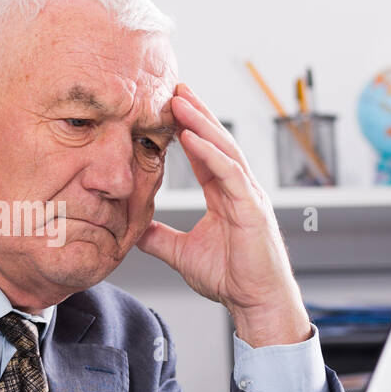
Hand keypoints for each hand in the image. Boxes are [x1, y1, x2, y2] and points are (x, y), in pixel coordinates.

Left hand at [138, 82, 310, 346]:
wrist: (256, 303)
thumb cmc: (230, 279)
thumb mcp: (182, 253)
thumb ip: (159, 238)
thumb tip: (134, 229)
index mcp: (225, 195)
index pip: (204, 153)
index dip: (188, 129)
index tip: (168, 108)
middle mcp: (239, 189)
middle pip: (216, 142)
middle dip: (196, 113)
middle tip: (174, 88)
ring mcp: (249, 196)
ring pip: (224, 150)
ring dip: (202, 123)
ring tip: (181, 101)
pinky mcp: (253, 209)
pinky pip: (231, 174)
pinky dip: (211, 154)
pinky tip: (194, 137)